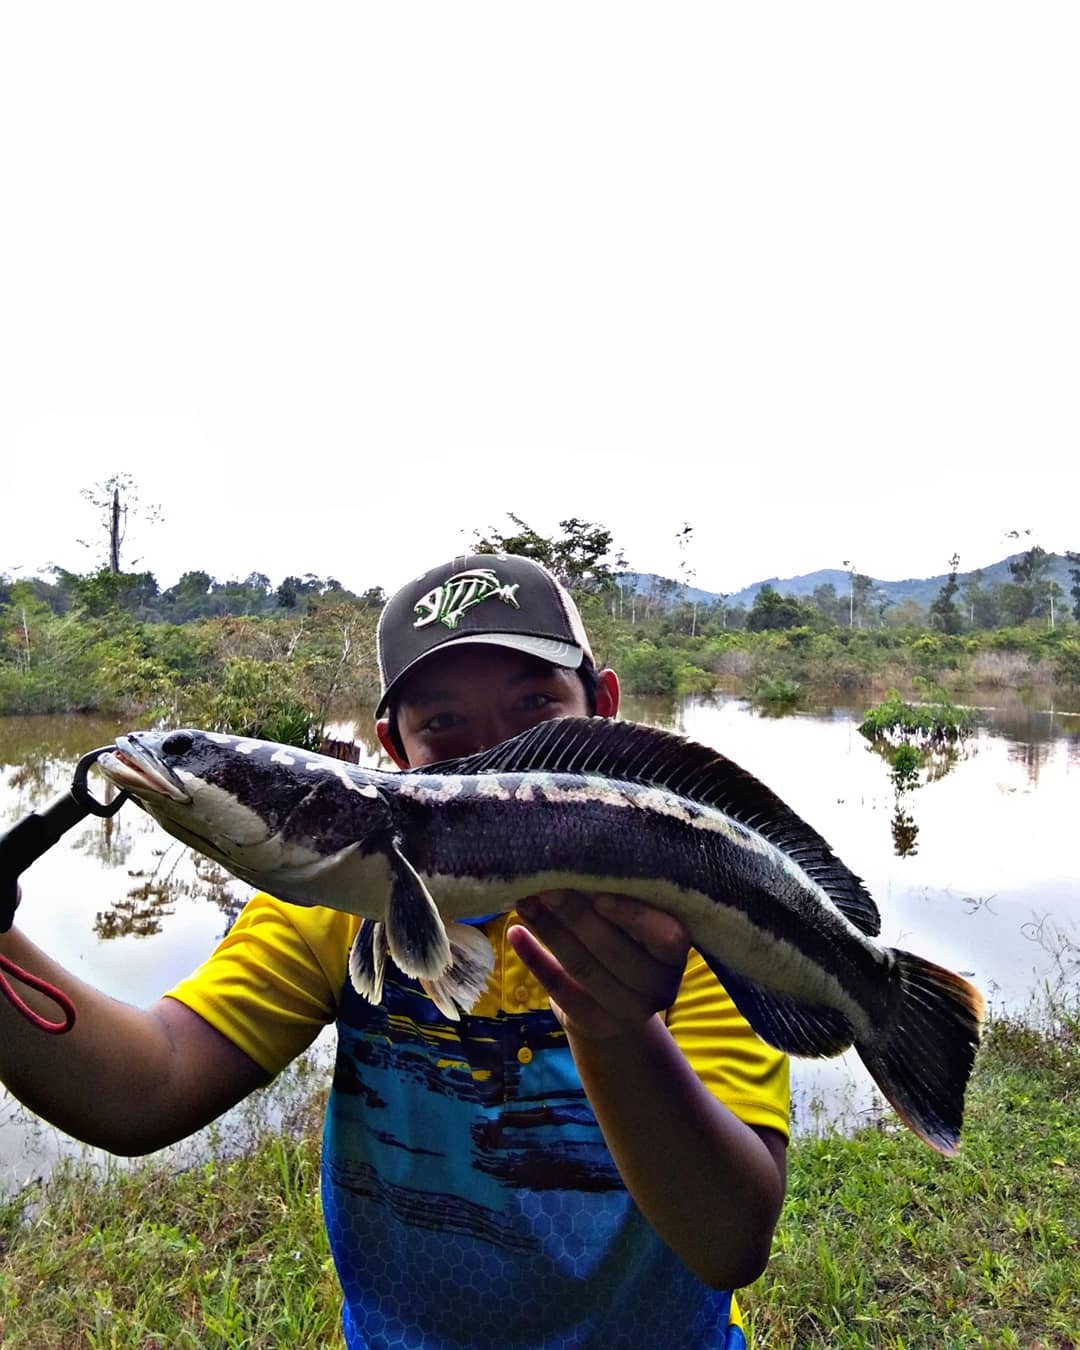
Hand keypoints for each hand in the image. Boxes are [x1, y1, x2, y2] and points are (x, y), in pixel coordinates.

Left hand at [508, 891, 689, 1041]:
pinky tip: (515, 932)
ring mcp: (626, 1010)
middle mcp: (659, 987)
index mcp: (675, 956)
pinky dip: (534, 958)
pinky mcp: (592, 1021)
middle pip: (614, 950)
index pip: (667, 936)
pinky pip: (558, 988)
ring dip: (550, 930)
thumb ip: (617, 898)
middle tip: (546, 885)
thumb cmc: (625, 946)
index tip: (597, 893)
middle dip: (576, 915)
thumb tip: (575, 857)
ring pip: (583, 967)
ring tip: (525, 901)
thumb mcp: (634, 926)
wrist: (614, 1008)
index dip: (633, 915)